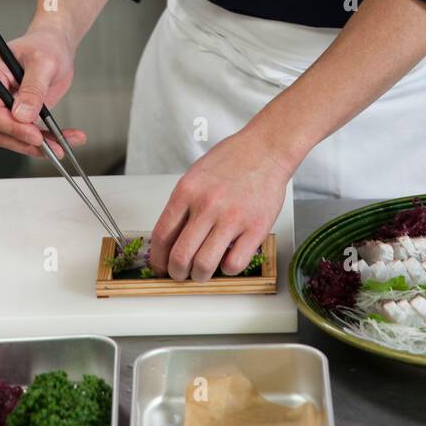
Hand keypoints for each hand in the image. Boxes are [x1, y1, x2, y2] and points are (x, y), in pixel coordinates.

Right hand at [0, 23, 85, 158]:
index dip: (12, 126)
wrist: (54, 47)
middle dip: (26, 142)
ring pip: (13, 138)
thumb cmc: (45, 46)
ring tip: (63, 145)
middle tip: (53, 147)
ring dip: (38, 146)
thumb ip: (33, 88)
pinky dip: (46, 141)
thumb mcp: (43, 62)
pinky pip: (26, 136)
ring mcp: (1, 108)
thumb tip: (22, 115)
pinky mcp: (16, 117)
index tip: (34, 134)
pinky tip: (64, 139)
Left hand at [146, 129, 291, 282]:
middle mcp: (206, 206)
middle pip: (180, 256)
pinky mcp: (255, 228)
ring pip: (204, 265)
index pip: (161, 235)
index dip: (158, 258)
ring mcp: (231, 218)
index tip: (161, 266)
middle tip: (180, 275)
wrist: (266, 149)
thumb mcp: (196, 175)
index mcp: (187, 191)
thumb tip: (171, 237)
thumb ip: (183, 204)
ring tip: (202, 273)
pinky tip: (228, 260)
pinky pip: (234, 264)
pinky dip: (228, 270)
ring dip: (200, 276)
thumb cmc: (232, 159)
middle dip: (176, 273)